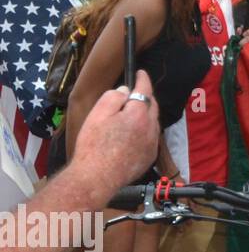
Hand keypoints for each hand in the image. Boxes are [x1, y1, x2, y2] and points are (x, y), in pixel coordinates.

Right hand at [73, 71, 159, 197]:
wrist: (96, 178)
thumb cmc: (93, 146)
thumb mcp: (97, 114)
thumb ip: (113, 97)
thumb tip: (125, 91)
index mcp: (139, 114)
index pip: (145, 90)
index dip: (142, 79)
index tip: (140, 72)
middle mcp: (151, 128)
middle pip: (152, 106)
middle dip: (145, 97)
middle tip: (134, 93)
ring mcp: (152, 143)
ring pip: (152, 123)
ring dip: (144, 115)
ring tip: (129, 114)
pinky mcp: (149, 157)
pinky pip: (149, 138)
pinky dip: (143, 131)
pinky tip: (130, 135)